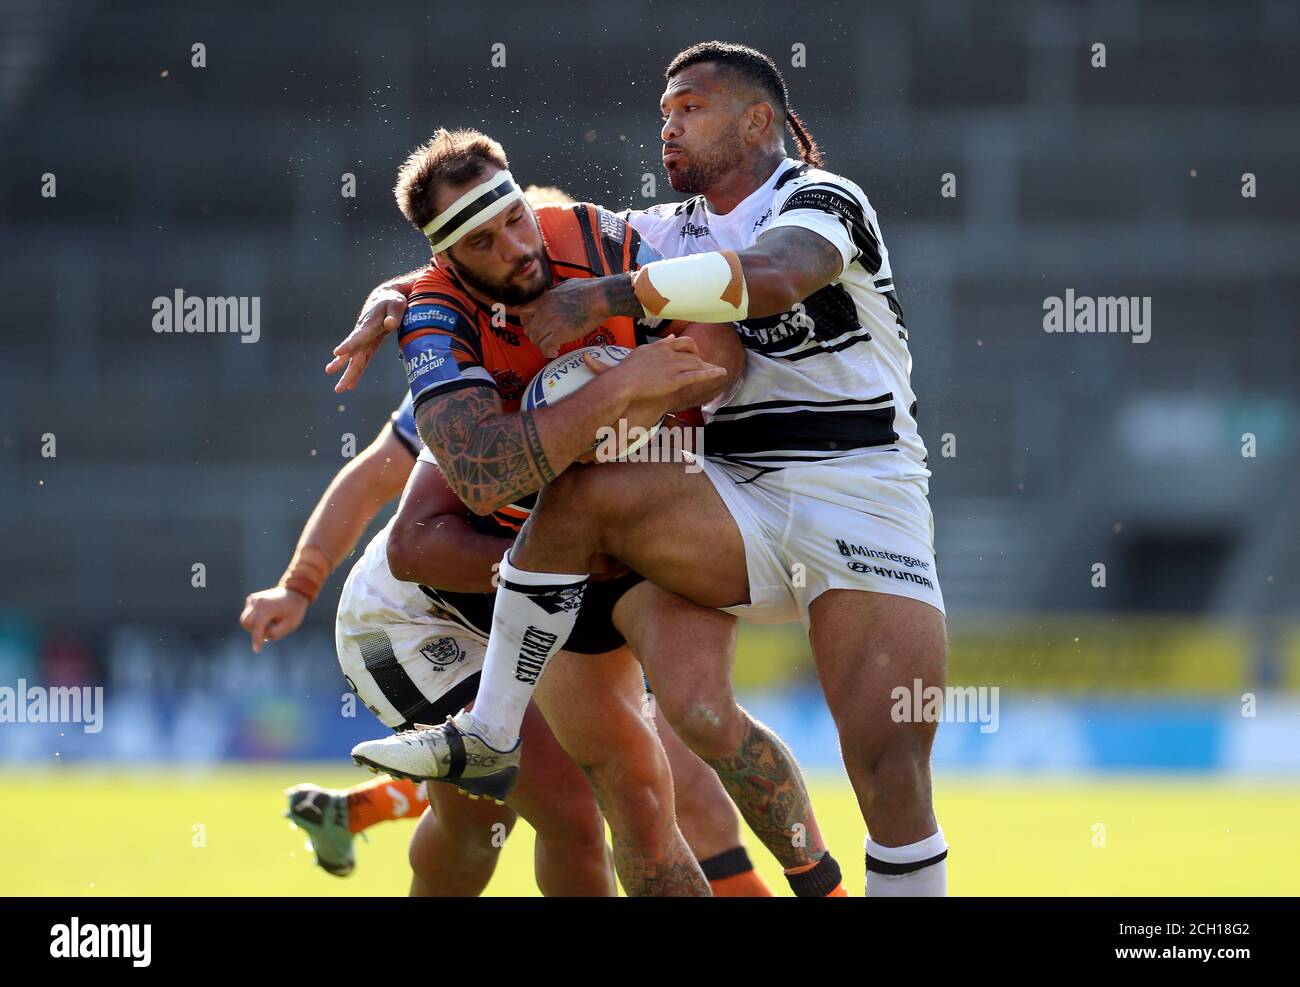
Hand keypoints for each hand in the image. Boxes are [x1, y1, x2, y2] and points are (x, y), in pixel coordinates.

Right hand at [239, 586, 309, 652]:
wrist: (294, 593)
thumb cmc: (294, 610)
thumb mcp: (290, 625)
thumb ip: (275, 633)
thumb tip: (261, 635)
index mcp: (268, 608)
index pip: (257, 626)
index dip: (257, 640)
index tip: (257, 650)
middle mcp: (258, 602)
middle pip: (247, 623)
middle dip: (256, 631)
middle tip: (271, 629)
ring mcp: (253, 599)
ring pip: (245, 619)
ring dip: (254, 626)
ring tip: (269, 623)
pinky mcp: (251, 599)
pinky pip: (247, 614)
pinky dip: (254, 619)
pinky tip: (266, 616)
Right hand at [326, 285, 407, 391]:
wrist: (385, 297)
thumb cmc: (392, 300)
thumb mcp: (397, 304)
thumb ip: (394, 314)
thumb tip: (390, 325)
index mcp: (369, 323)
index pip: (358, 336)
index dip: (349, 344)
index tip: (337, 352)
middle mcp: (363, 334)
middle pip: (352, 352)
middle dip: (342, 364)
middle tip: (330, 372)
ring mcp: (364, 341)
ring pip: (355, 359)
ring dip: (347, 373)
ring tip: (339, 388)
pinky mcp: (368, 345)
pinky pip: (362, 361)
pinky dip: (357, 372)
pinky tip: (351, 385)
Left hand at [519, 279, 609, 356]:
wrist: (599, 298)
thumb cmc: (589, 290)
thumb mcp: (565, 285)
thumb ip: (555, 292)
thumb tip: (553, 293)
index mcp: (544, 299)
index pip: (522, 311)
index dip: (525, 321)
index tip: (530, 326)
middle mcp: (544, 311)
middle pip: (529, 329)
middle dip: (535, 336)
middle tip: (544, 339)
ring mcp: (551, 323)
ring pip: (536, 339)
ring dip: (542, 346)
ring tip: (551, 348)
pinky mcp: (560, 333)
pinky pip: (546, 347)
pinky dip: (548, 352)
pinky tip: (554, 352)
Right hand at [590, 334, 725, 403]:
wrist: (622, 384)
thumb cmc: (623, 374)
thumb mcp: (636, 355)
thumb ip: (651, 348)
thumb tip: (656, 343)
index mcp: (657, 346)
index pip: (678, 342)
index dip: (687, 347)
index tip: (692, 350)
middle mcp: (668, 352)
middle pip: (691, 350)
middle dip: (699, 356)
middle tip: (703, 362)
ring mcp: (674, 365)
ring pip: (696, 362)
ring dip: (707, 366)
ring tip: (716, 370)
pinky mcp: (677, 378)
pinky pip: (699, 374)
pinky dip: (712, 373)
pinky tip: (722, 373)